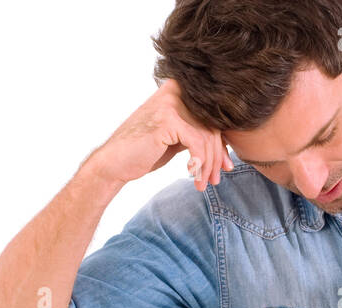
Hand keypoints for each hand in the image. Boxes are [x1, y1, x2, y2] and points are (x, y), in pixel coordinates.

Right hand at [85, 78, 234, 191]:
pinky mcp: (168, 120)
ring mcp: (171, 103)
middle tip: (216, 179)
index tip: (225, 166)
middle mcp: (176, 91)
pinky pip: (197, 143)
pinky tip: (192, 175)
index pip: (212, 117)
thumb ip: (197, 132)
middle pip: (212, 125)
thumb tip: (227, 142)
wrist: (114, 163)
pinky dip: (199, 163)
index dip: (222, 144)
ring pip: (207, 136)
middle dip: (217, 157)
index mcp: (178, 91)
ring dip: (208, 165)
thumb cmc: (144, 152)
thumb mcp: (176, 138)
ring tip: (202, 183)